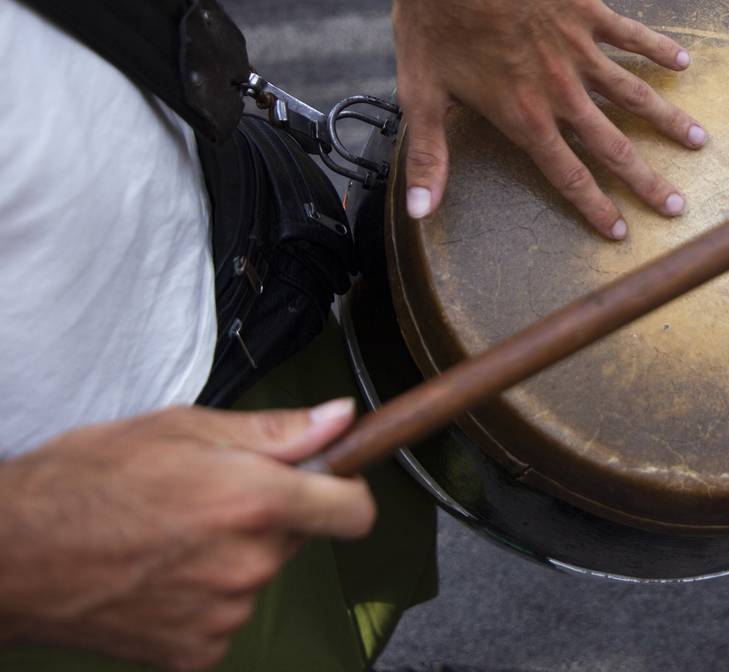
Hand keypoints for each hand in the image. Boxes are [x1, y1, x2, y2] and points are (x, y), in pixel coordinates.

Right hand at [0, 399, 372, 670]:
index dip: (345, 491)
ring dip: (233, 557)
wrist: (8, 555)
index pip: (355, 512)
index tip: (326, 481)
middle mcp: (250, 564)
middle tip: (209, 497)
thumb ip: (275, 431)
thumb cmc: (84, 481)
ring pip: (259, 576)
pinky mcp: (196, 654)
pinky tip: (158, 575)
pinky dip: (202, 598)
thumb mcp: (182, 429)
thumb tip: (340, 420)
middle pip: (299, 537)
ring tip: (171, 536)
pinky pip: (225, 616)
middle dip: (272, 515)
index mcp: (257, 500)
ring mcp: (224, 616)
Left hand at [340, 0, 706, 239]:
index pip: (568, 175)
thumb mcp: (421, 95)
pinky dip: (657, 48)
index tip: (622, 232)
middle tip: (678, 205)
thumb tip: (420, 211)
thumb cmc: (433, 21)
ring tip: (700, 140)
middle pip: (614, 147)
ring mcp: (578, 50)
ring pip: (634, 94)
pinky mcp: (585, 12)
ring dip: (668, 120)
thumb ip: (430, 158)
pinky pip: (630, 34)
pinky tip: (683, 61)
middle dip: (647, 180)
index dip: (596, 208)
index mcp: (525, 117)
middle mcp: (561, 91)